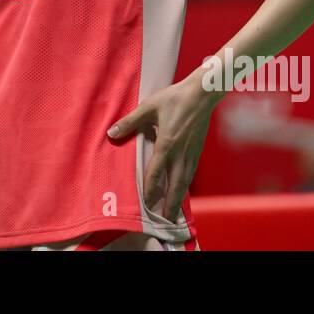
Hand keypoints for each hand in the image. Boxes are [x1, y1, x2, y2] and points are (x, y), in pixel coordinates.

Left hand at [107, 75, 219, 221]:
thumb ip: (130, 122)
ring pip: (185, 181)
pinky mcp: (197, 150)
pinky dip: (185, 185)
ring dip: (179, 198)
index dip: (151, 190)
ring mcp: (191, 152)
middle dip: (169, 203)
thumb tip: (112, 133)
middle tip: (164, 220)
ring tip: (173, 212)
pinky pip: (191, 173)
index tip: (146, 204)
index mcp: (167, 143)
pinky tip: (182, 188)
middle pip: (175, 184)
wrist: (202, 93)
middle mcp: (180, 153)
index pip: (156, 173)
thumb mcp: (149, 107)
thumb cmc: (174, 98)